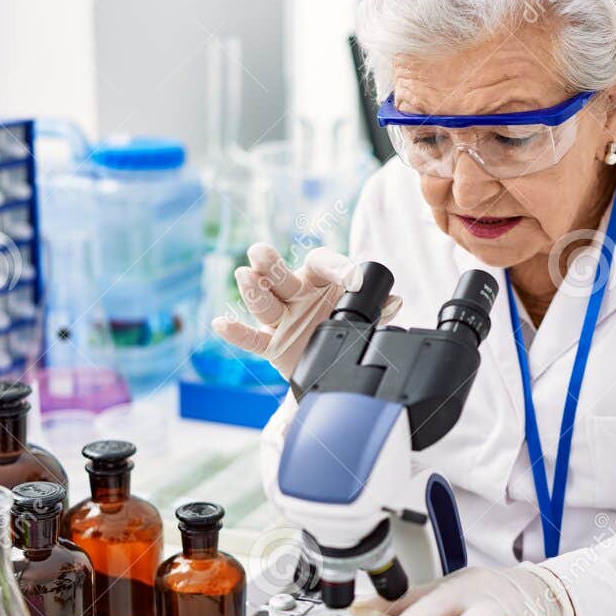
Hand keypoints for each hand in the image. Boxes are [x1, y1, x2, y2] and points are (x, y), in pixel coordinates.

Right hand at [210, 243, 400, 379]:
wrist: (332, 363)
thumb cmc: (342, 327)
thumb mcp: (365, 319)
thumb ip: (377, 310)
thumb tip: (394, 300)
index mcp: (321, 281)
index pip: (322, 263)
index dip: (336, 267)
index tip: (352, 278)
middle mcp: (297, 294)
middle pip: (282, 276)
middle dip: (271, 264)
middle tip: (260, 252)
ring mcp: (282, 318)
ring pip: (265, 303)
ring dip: (253, 290)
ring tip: (245, 275)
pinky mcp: (272, 344)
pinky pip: (253, 339)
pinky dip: (236, 333)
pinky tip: (221, 323)